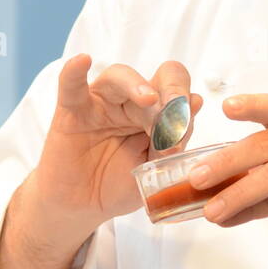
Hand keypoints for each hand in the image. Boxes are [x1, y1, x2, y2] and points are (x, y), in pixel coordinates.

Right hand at [32, 56, 202, 234]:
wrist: (84, 207)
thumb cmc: (120, 184)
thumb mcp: (155, 167)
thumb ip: (173, 140)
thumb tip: (196, 101)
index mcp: (155, 113)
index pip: (176, 92)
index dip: (184, 104)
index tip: (184, 130)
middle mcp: (130, 102)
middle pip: (155, 80)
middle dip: (171, 94)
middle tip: (176, 113)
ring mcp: (101, 104)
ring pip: (119, 77)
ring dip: (137, 85)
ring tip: (149, 99)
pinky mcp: (71, 111)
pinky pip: (71, 85)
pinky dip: (74, 72)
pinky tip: (83, 61)